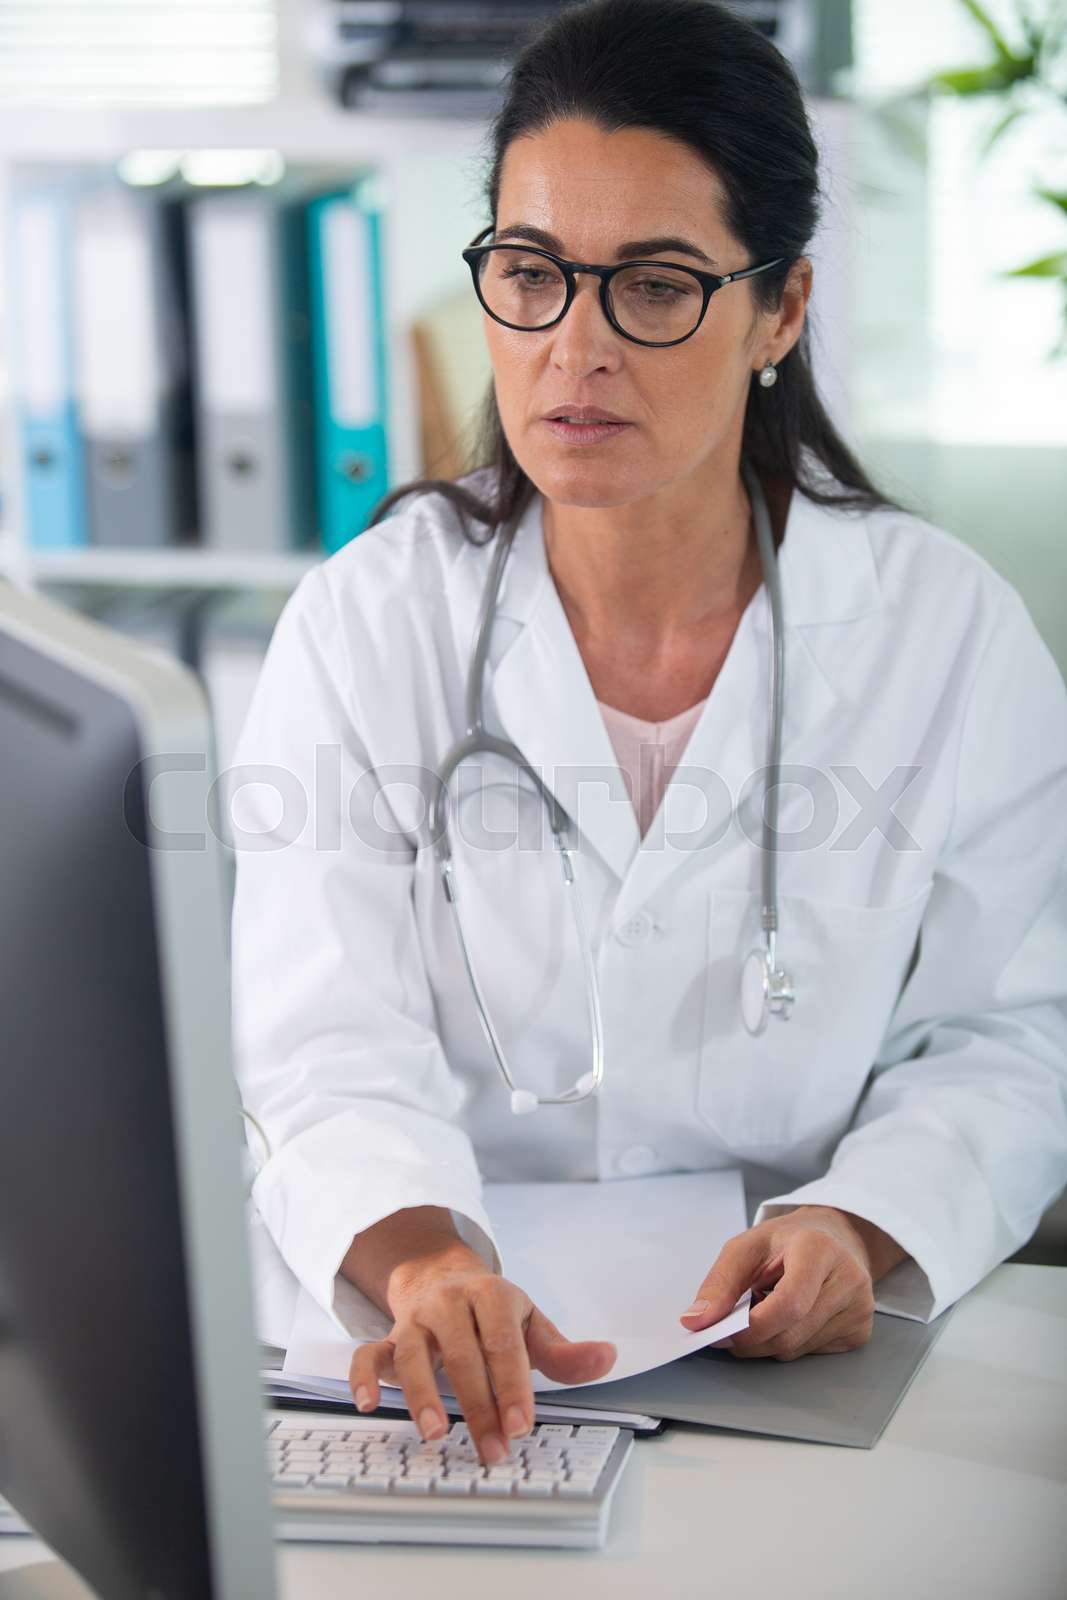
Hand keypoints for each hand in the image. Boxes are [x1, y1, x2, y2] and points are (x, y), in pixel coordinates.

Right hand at [348, 1242, 616, 1464]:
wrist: (442, 1275)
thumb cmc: (493, 1312)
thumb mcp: (530, 1324)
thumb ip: (564, 1351)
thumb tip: (607, 1357)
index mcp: (491, 1296)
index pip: (502, 1342)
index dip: (513, 1384)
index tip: (522, 1424)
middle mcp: (449, 1304)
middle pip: (462, 1356)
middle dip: (479, 1406)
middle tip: (494, 1449)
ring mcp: (415, 1320)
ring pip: (412, 1355)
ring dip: (422, 1395)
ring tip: (435, 1433)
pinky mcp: (388, 1336)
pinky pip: (367, 1353)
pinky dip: (363, 1377)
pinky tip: (369, 1404)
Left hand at [678, 1206, 898, 1359]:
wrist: (835, 1238)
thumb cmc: (787, 1242)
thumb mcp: (746, 1247)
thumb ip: (719, 1283)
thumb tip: (695, 1322)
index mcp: (818, 1248)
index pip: (789, 1304)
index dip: (753, 1327)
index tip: (723, 1333)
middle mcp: (848, 1279)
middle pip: (790, 1334)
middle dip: (752, 1340)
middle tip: (732, 1328)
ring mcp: (860, 1308)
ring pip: (797, 1350)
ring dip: (769, 1341)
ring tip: (767, 1309)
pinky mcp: (861, 1332)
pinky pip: (811, 1354)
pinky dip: (789, 1342)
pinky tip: (791, 1318)